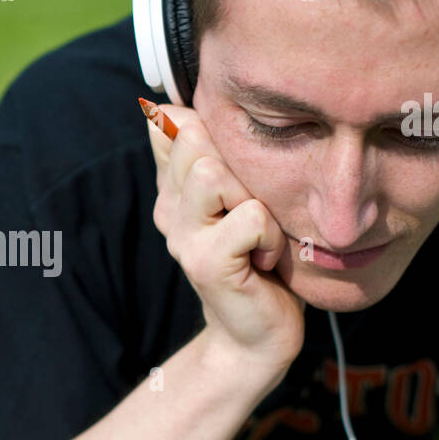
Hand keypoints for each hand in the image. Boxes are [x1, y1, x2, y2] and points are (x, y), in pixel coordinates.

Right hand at [145, 102, 305, 380]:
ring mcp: (182, 236)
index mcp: (173, 187)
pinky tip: (265, 259)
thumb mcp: (239, 199)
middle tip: (253, 209)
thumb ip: (213, 157)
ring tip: (259, 233)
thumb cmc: (260, 260)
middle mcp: (168, 207)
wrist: (256, 335)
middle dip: (240, 165)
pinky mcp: (205, 262)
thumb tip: (175, 104)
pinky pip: (251, 215)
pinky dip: (270, 235)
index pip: (172, 123)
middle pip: (195, 139)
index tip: (233, 177)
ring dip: (254, 199)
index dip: (210, 133)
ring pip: (214, 172)